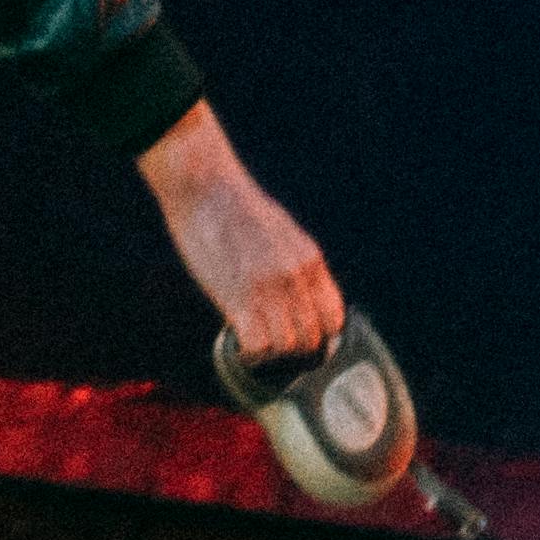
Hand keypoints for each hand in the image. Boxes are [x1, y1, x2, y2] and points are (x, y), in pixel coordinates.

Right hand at [141, 104, 342, 376]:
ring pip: (288, 347)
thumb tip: (297, 295)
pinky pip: (258, 347)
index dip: (318, 333)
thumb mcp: (281, 232)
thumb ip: (294, 264)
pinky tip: (237, 340)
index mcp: (310, 260)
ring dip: (270, 351)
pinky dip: (249, 353)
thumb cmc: (235, 207)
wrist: (205, 186)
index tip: (299, 335)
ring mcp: (269, 289)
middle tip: (270, 339)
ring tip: (252, 339)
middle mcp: (296, 277)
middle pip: (312, 338)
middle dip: (292, 346)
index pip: (334, 317)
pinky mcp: (239, 298)